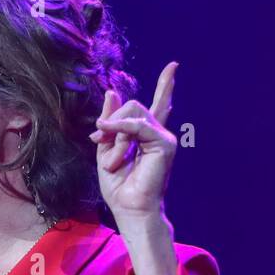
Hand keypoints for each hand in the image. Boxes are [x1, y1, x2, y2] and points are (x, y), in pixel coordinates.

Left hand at [90, 63, 178, 221]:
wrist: (129, 208)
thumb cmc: (119, 186)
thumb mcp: (106, 148)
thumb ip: (109, 122)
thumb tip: (111, 92)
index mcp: (147, 135)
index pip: (159, 104)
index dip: (166, 84)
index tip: (174, 66)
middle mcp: (158, 133)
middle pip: (132, 105)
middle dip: (111, 123)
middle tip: (100, 144)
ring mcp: (164, 137)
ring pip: (133, 114)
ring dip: (115, 136)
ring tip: (113, 162)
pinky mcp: (165, 143)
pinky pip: (138, 125)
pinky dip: (121, 131)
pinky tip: (110, 137)